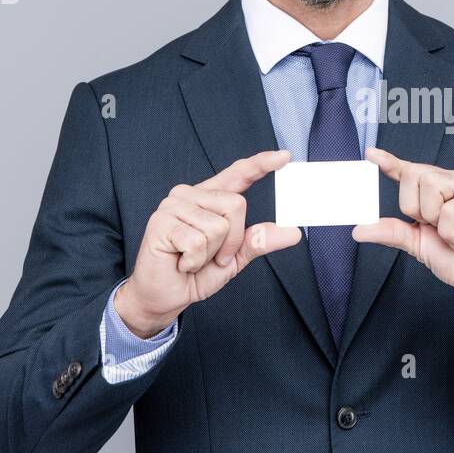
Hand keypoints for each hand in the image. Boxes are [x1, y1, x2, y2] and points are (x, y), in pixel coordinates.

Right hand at [114, 150, 300, 336]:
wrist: (164, 297)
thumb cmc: (195, 274)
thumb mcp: (235, 259)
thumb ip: (259, 241)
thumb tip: (292, 232)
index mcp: (209, 198)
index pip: (238, 174)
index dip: (260, 164)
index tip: (284, 156)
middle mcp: (190, 195)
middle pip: (236, 205)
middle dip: (232, 241)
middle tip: (211, 257)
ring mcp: (173, 205)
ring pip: (218, 226)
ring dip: (211, 254)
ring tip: (191, 259)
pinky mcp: (160, 222)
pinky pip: (197, 241)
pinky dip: (194, 260)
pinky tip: (180, 262)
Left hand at [351, 147, 453, 299]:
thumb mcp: (416, 244)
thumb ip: (391, 232)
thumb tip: (359, 229)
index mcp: (433, 190)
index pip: (406, 171)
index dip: (388, 161)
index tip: (370, 154)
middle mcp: (449, 182)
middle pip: (413, 174)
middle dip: (414, 206)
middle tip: (431, 226)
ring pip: (430, 185)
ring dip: (433, 218)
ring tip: (449, 232)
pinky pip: (450, 210)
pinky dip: (450, 232)